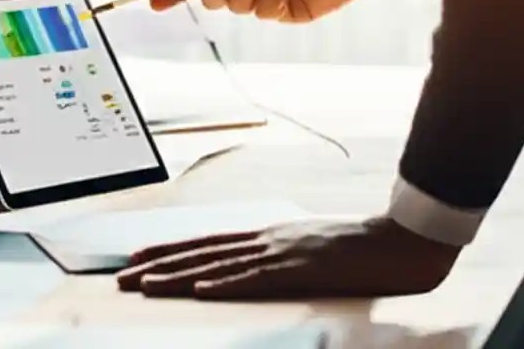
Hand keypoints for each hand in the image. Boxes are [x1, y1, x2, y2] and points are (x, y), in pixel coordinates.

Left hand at [116, 215, 458, 299]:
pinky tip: (199, 289)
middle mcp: (266, 239)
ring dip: (178, 275)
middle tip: (121, 279)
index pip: (206, 242)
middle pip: (201, 252)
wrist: (402, 239)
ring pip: (218, 265)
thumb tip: (248, 264)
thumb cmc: (359, 248)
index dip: (168, 250)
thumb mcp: (308, 247)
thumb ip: (277, 254)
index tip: (135, 258)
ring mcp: (282, 252)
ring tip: (145, 285)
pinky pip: (256, 278)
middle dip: (158, 265)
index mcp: (267, 235)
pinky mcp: (302, 269)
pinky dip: (225, 283)